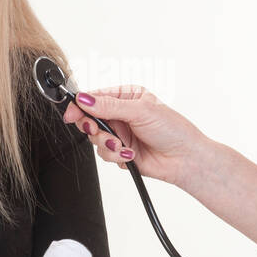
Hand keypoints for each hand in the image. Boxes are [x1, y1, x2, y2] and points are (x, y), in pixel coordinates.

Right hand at [61, 85, 205, 185]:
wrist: (185, 159)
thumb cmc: (173, 129)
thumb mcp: (140, 111)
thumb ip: (109, 106)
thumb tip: (85, 99)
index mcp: (126, 97)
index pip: (94, 97)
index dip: (80, 105)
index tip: (71, 114)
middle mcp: (121, 115)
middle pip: (90, 119)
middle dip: (93, 128)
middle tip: (97, 131)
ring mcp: (120, 134)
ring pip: (95, 139)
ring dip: (107, 144)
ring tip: (123, 146)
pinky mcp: (121, 152)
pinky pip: (105, 154)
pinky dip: (116, 156)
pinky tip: (130, 154)